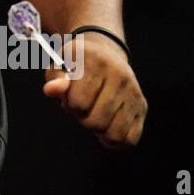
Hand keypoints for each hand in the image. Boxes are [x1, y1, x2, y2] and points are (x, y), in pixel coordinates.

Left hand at [42, 32, 146, 149]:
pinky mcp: (142, 106)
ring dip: (100, 132)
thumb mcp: (60, 64)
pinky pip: (130, 139)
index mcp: (95, 62)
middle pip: (96, 122)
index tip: (71, 98)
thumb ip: (54, 78)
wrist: (106, 54)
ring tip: (95, 117)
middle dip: (83, 120)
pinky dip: (116, 140)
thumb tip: (51, 90)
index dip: (70, 106)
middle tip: (83, 108)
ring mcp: (133, 92)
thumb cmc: (77, 64)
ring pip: (114, 134)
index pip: (79, 104)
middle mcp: (119, 75)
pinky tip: (107, 127)